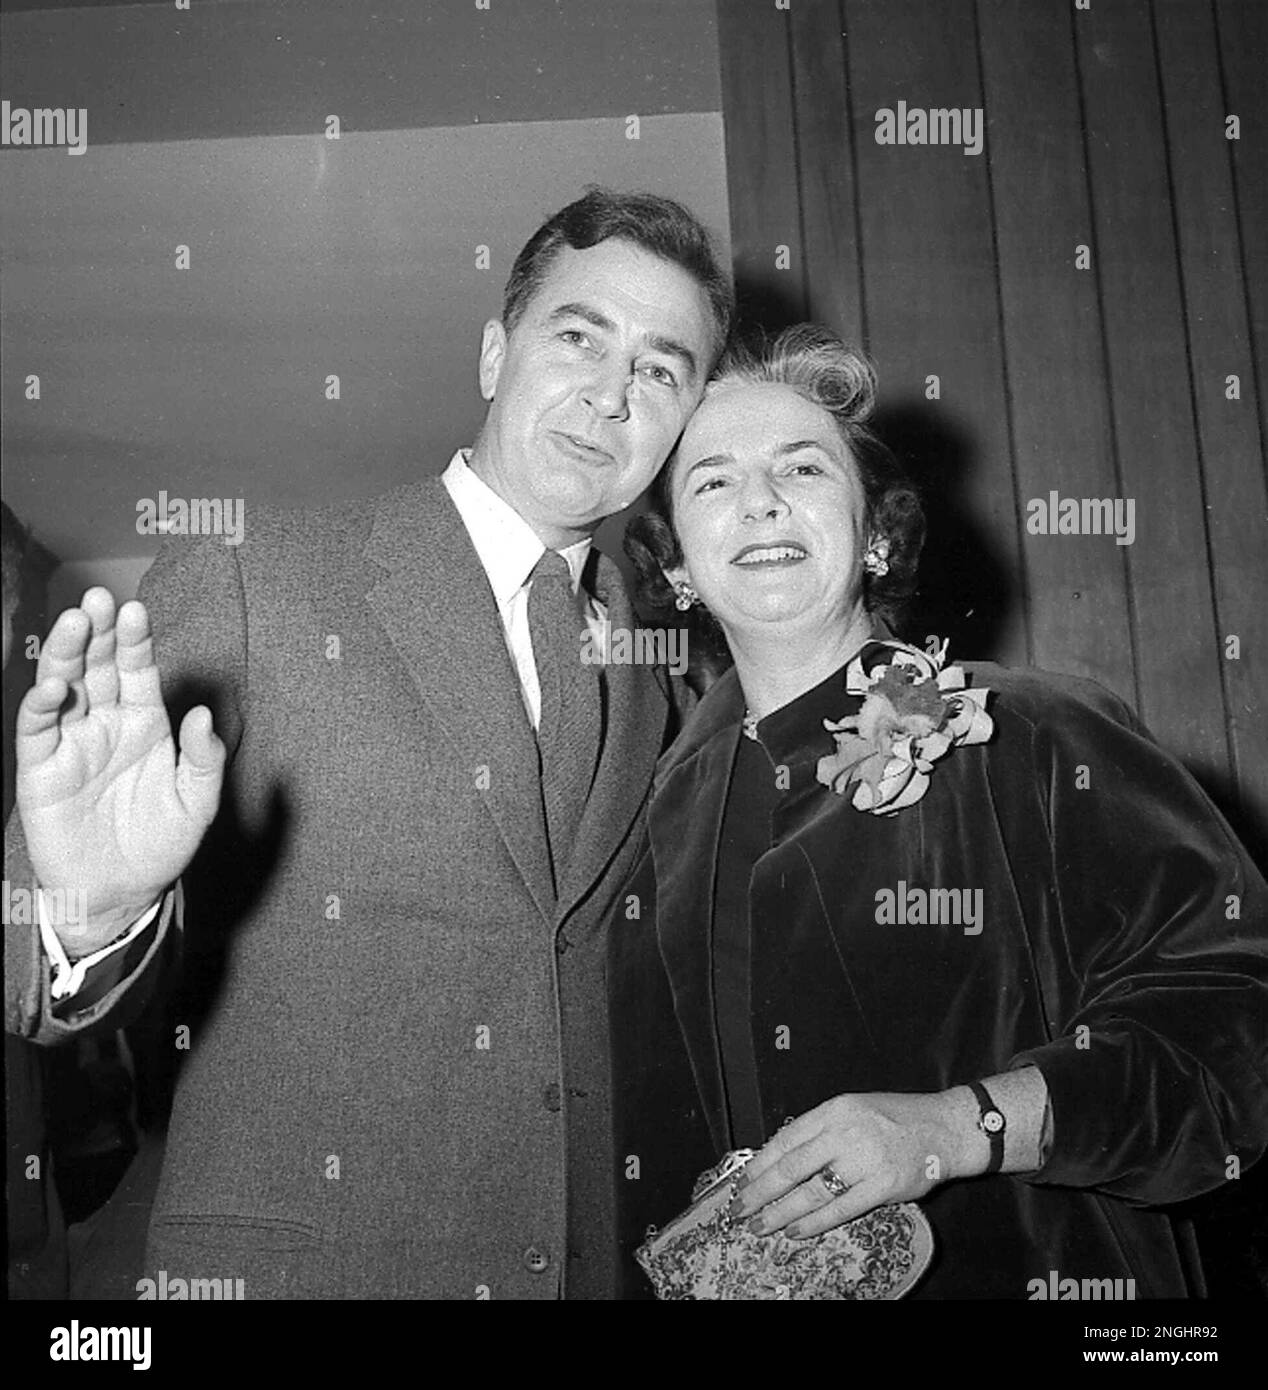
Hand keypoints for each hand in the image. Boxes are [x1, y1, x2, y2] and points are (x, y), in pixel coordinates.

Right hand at [16, 587, 224, 956]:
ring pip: (64, 686)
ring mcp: (72, 743)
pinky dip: (42, 705)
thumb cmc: (162, 844)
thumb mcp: (198, 802)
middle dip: (97, 632)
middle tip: (97, 599)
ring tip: (74, 623)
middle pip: (99, 666)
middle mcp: (106, 724)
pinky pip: (38, 730)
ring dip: (66, 654)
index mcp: (145, 723)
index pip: (138, 669)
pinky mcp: (42, 769)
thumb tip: (202, 714)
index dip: (135, 640)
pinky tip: (54, 687)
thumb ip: (205, 759)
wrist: (122, 892)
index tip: (135, 611)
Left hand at [729, 1090, 970, 1239]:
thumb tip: (781, 1157)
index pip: (786, 1139)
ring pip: (812, 1192)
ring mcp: (865, 1160)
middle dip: (761, 1191)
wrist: (944, 1128)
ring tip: (762, 1225)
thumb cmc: (896, 1118)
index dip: (760, 1163)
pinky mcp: (883, 1187)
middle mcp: (846, 1132)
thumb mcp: (853, 1109)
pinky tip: (796, 1229)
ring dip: (781, 1212)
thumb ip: (820, 1130)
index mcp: (835, 1110)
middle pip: (792, 1167)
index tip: (742, 1181)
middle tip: (740, 1208)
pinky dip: (815, 1222)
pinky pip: (841, 1209)